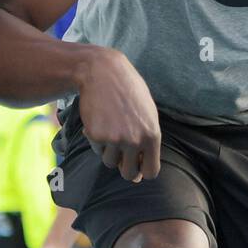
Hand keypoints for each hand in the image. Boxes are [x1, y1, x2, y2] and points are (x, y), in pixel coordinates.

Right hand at [76, 47, 160, 182]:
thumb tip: (139, 175)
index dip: (143, 171)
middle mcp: (134, 140)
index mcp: (152, 135)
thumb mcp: (147, 113)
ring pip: (109, 162)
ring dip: (109, 151)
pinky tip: (99, 121)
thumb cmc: (128, 91)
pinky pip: (96, 149)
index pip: (151, 171)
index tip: (137, 163)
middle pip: (129, 174)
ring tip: (110, 129)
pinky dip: (96, 140)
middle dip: (124, 167)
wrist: (103, 72)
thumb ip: (147, 142)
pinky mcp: (95, 135)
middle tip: (120, 152)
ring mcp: (114, 138)